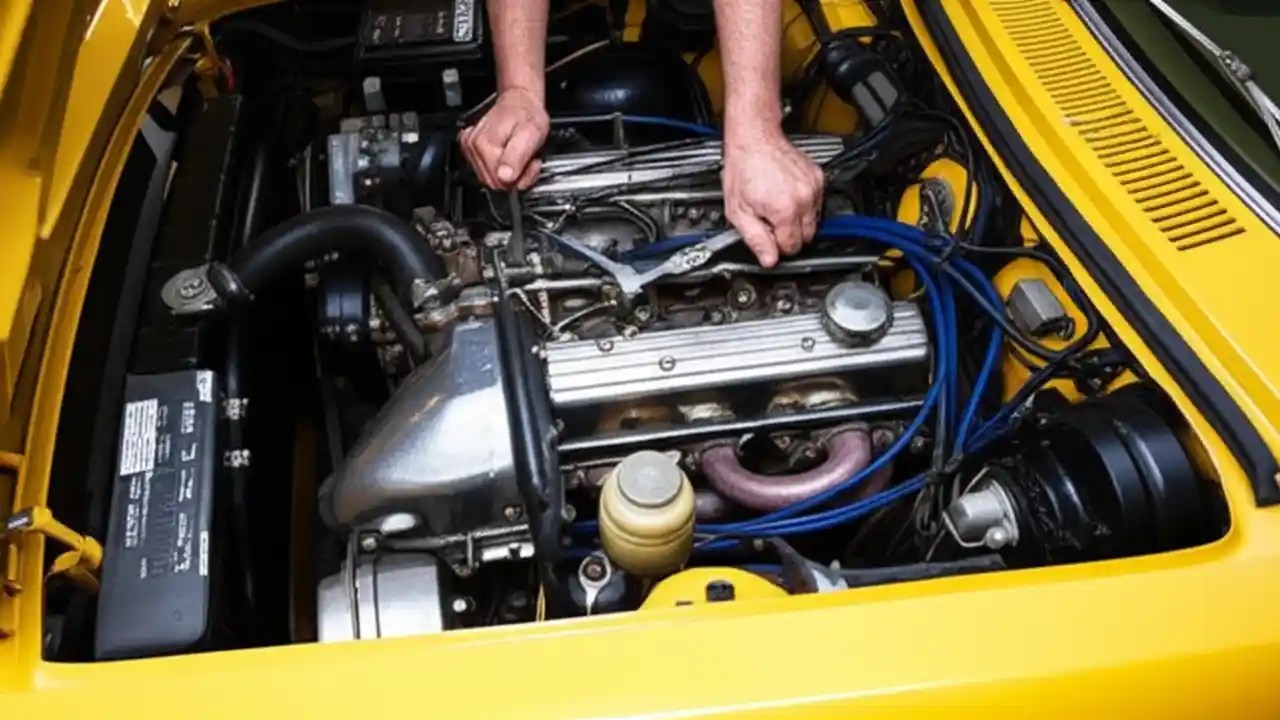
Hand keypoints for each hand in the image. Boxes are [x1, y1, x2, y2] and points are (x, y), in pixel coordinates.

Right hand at [459, 87, 549, 189]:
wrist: (519, 101)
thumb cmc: (527, 114)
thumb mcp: (531, 134)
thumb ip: (517, 157)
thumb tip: (504, 178)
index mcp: (485, 144)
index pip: (500, 183)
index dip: (519, 179)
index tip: (530, 163)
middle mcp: (473, 146)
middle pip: (494, 183)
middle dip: (515, 177)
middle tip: (526, 159)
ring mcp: (470, 148)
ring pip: (490, 180)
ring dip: (508, 174)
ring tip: (518, 156)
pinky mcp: (470, 150)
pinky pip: (486, 172)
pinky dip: (500, 169)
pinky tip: (508, 156)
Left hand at [722, 129, 824, 266]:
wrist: (754, 139)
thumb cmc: (743, 169)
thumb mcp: (738, 211)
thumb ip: (755, 239)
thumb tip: (769, 260)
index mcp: (784, 210)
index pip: (792, 247)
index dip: (777, 245)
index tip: (768, 234)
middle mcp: (804, 199)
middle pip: (807, 236)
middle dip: (789, 234)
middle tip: (770, 220)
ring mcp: (814, 187)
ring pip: (814, 220)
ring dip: (798, 219)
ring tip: (777, 204)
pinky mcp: (818, 178)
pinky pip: (817, 203)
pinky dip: (804, 203)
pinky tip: (787, 194)